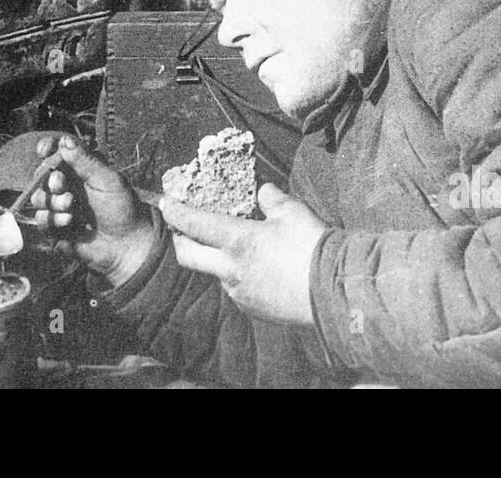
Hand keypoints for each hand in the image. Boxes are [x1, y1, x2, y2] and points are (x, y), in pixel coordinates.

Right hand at [32, 134, 157, 289]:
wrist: (128, 244)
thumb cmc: (123, 208)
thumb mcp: (108, 180)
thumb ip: (86, 161)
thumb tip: (65, 141)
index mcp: (80, 170)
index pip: (56, 153)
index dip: (47, 148)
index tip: (44, 150)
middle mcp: (67, 187)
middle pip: (42, 175)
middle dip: (49, 179)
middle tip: (62, 184)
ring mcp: (59, 208)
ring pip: (38, 198)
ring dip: (52, 201)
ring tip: (71, 206)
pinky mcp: (55, 230)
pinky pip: (41, 220)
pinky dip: (52, 219)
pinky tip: (69, 221)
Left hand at [160, 183, 326, 325]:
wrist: (333, 290)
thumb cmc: (312, 246)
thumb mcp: (292, 212)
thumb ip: (272, 199)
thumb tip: (263, 192)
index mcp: (237, 241)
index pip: (194, 224)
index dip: (177, 212)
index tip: (166, 204)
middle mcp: (230, 269)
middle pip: (188, 256)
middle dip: (179, 240)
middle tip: (180, 229)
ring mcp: (239, 292)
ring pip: (215, 273)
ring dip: (214, 260)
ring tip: (231, 248)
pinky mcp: (252, 308)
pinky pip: (235, 289)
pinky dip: (237, 276)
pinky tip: (255, 269)